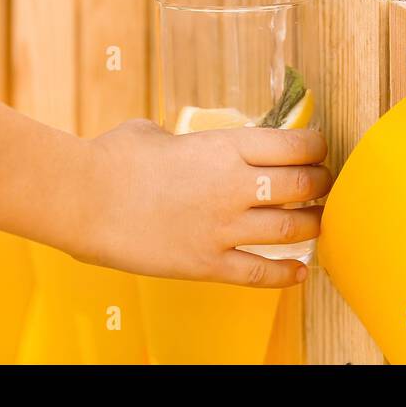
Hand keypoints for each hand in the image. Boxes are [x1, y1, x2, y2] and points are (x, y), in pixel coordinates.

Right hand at [74, 118, 331, 286]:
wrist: (82, 198)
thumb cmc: (112, 158)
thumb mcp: (156, 132)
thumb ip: (183, 139)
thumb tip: (182, 144)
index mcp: (225, 146)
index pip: (296, 145)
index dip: (317, 147)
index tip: (319, 149)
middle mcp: (234, 186)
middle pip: (304, 185)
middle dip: (321, 184)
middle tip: (322, 184)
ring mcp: (223, 227)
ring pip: (293, 229)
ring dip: (313, 225)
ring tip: (317, 222)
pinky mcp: (207, 264)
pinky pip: (260, 273)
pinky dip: (287, 274)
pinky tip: (300, 272)